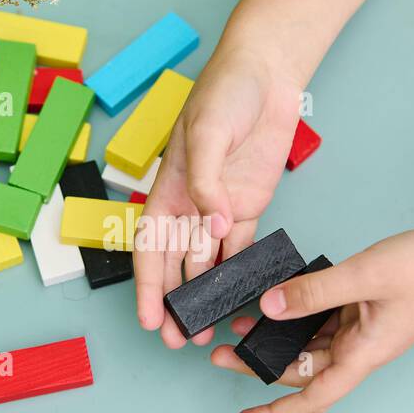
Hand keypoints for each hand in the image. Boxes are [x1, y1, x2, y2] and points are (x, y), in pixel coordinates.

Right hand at [135, 44, 302, 347]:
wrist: (265, 72)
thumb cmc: (225, 92)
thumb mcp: (207, 132)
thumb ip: (206, 183)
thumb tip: (212, 226)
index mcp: (168, 189)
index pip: (150, 248)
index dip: (147, 286)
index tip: (149, 320)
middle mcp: (190, 206)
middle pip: (177, 265)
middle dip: (177, 303)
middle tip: (182, 340)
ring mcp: (220, 208)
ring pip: (208, 263)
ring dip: (207, 296)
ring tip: (208, 329)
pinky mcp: (250, 206)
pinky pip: (242, 247)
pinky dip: (239, 272)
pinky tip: (239, 297)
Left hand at [210, 222, 413, 412]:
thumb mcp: (366, 275)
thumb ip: (314, 292)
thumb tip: (269, 307)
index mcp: (365, 353)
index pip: (313, 398)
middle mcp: (361, 347)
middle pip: (302, 369)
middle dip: (259, 364)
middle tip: (219, 352)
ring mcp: (364, 328)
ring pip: (310, 343)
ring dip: (276, 337)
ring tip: (239, 322)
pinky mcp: (365, 307)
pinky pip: (324, 318)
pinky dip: (298, 312)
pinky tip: (277, 298)